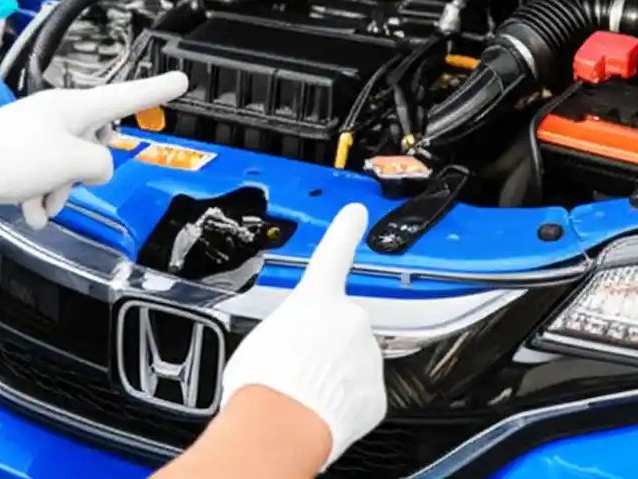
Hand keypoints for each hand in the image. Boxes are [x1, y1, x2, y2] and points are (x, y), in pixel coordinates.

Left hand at [0, 72, 187, 227]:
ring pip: (70, 163)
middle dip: (88, 170)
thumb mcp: (72, 163)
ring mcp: (36, 131)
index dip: (156, 91)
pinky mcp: (18, 151)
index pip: (126, 96)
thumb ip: (101, 163)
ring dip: (61, 189)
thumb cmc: (6, 159)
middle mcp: (56, 114)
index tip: (181, 82)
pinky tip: (30, 209)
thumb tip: (99, 167)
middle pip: (96, 140)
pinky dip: (42, 193)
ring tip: (42, 203)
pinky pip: (46, 173)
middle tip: (70, 183)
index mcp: (73, 106)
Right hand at [219, 203, 387, 468]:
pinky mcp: (377, 393)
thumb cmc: (261, 384)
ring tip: (304, 397)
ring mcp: (367, 355)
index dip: (346, 230)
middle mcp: (349, 319)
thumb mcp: (261, 341)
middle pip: (339, 330)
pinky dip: (346, 405)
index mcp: (315, 300)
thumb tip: (289, 348)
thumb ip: (286, 333)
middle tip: (297, 372)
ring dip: (333, 377)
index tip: (358, 212)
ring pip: (352, 364)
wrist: (282, 426)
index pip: (334, 253)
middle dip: (324, 348)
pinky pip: (360, 396)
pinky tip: (323, 414)